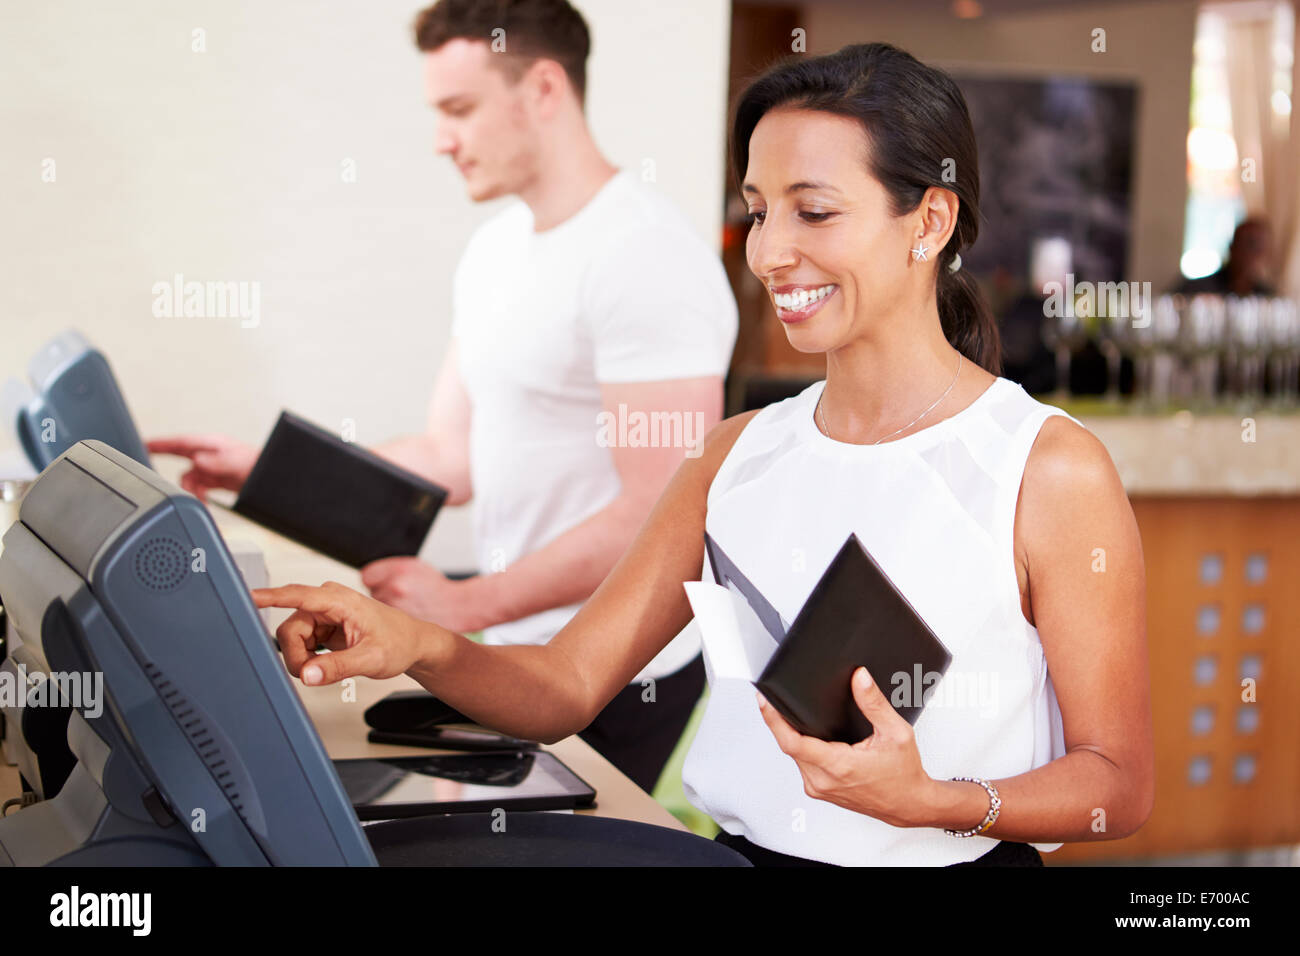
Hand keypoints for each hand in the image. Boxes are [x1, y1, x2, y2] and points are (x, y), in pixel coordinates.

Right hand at [147, 433, 259, 499]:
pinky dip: (198, 496)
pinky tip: (204, 502)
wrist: (272, 476)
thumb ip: (216, 462)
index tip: (143, 443)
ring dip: (190, 490)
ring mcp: (211, 467)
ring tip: (199, 498)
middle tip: (145, 457)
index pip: (180, 442)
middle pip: (178, 454)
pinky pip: (198, 487)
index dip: (160, 443)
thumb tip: (197, 461)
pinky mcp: (215, 479)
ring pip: (188, 477)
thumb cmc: (258, 463)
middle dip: (163, 456)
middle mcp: (208, 454)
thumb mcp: (236, 462)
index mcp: (211, 445)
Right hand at [252, 581, 437, 685]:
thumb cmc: (399, 642)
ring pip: (292, 639)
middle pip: (289, 630)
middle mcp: (327, 601)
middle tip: (315, 673)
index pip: (297, 595)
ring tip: (331, 666)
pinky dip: (309, 658)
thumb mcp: (372, 659)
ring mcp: (322, 613)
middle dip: (297, 655)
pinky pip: (300, 644)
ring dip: (304, 658)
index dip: (269, 597)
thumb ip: (338, 667)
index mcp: (340, 600)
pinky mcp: (320, 625)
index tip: (247, 597)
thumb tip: (308, 674)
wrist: (412, 643)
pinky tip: (327, 661)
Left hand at [361, 557, 488, 633]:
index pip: (368, 576)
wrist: (458, 606)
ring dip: (386, 606)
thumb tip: (372, 575)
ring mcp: (397, 607)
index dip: (374, 579)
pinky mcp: (400, 623)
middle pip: (372, 593)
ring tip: (404, 605)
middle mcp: (396, 588)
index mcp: (398, 570)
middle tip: (398, 594)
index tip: (379, 581)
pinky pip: (387, 621)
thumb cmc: (437, 588)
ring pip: (378, 608)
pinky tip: (406, 616)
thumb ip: (392, 568)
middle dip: (381, 593)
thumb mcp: (416, 567)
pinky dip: (392, 620)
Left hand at [757, 667, 934, 828]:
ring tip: (791, 713)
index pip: (792, 741)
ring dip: (791, 735)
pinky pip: (801, 764)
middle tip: (775, 697)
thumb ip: (874, 703)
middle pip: (788, 745)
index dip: (774, 719)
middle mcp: (823, 780)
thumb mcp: (895, 733)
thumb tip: (859, 678)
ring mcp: (819, 788)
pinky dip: (801, 748)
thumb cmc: (904, 775)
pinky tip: (809, 736)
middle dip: (781, 721)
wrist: (908, 804)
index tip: (764, 701)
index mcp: (839, 766)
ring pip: (794, 755)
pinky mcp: (819, 790)